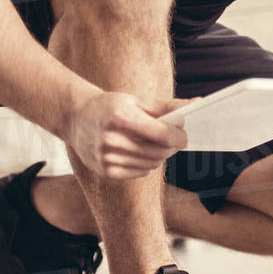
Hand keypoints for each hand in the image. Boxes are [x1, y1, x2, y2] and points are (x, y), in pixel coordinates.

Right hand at [63, 91, 194, 178]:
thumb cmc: (111, 106)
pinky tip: (139, 152)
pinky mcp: (105, 171)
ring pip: (152, 164)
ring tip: (154, 144)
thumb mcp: (137, 100)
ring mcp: (106, 157)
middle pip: (159, 152)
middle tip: (173, 139)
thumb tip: (197, 104)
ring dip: (160, 155)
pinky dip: (146, 164)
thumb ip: (168, 106)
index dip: (179, 137)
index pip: (162, 135)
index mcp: (121, 118)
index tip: (185, 136)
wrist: (75, 117)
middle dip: (171, 146)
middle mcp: (111, 140)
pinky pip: (140, 172)